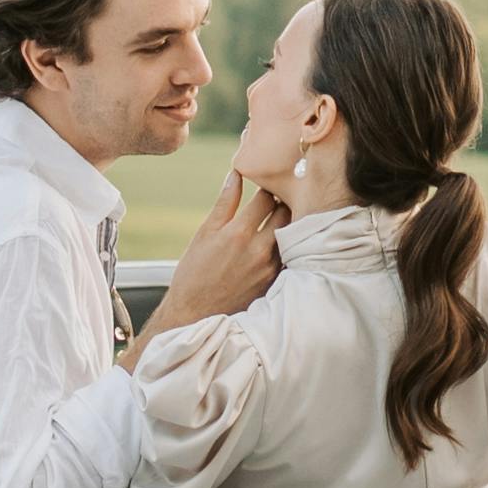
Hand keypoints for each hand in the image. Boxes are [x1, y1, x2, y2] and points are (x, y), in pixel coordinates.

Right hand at [143, 170, 282, 345]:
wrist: (196, 313)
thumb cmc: (195, 272)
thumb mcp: (205, 233)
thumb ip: (225, 202)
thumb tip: (236, 173)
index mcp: (239, 233)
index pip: (266, 198)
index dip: (268, 186)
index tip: (266, 184)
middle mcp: (259, 250)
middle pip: (286, 213)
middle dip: (283, 201)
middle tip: (278, 197)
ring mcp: (270, 267)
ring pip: (291, 234)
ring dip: (288, 222)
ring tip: (281, 217)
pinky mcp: (275, 282)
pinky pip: (290, 255)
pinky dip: (288, 245)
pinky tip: (281, 241)